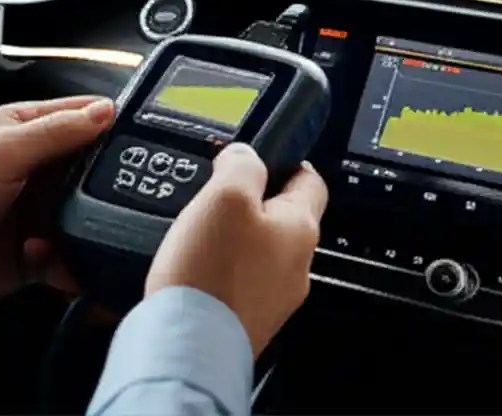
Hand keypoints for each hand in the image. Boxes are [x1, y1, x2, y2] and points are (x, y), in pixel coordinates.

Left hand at [0, 95, 115, 307]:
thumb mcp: (3, 151)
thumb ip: (56, 131)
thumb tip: (104, 111)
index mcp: (22, 128)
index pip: (78, 114)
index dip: (109, 122)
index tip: (140, 138)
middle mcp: (34, 166)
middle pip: (91, 167)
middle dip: (105, 184)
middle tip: (119, 195)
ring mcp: (37, 208)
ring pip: (88, 213)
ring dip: (88, 227)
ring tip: (78, 233)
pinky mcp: (38, 248)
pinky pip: (72, 253)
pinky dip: (71, 262)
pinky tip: (54, 261)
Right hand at [145, 143, 327, 357]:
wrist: (190, 345)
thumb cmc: (210, 273)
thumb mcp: (225, 195)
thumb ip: (242, 165)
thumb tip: (245, 155)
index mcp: (299, 228)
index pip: (311, 181)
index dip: (287, 162)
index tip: (265, 157)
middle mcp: (297, 265)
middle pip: (282, 218)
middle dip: (252, 203)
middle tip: (216, 195)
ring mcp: (275, 296)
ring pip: (259, 251)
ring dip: (234, 238)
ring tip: (199, 234)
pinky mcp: (249, 318)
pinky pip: (240, 281)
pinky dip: (221, 270)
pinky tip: (196, 269)